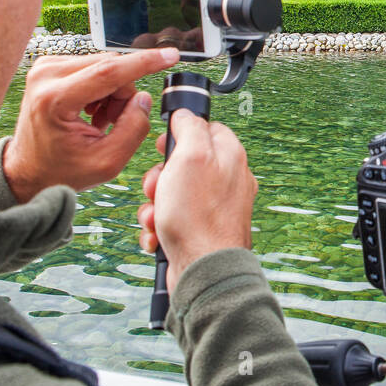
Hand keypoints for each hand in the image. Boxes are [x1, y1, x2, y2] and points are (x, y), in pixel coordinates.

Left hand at [3, 48, 179, 201]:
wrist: (28, 170)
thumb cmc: (61, 170)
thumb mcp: (107, 162)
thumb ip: (134, 128)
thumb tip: (143, 98)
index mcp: (55, 100)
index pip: (109, 70)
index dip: (145, 62)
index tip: (170, 55)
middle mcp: (46, 76)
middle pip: (111, 67)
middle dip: (124, 93)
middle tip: (113, 123)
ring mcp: (45, 67)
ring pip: (105, 64)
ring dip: (112, 92)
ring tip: (98, 120)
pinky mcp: (49, 66)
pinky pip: (93, 65)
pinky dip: (101, 87)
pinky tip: (90, 110)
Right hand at [137, 110, 257, 291]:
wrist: (204, 270)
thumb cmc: (199, 217)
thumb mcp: (190, 156)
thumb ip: (189, 128)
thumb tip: (185, 115)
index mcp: (230, 156)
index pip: (205, 129)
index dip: (179, 135)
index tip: (162, 146)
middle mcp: (228, 180)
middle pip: (183, 164)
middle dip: (160, 178)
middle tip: (157, 188)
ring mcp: (216, 208)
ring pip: (173, 194)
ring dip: (155, 206)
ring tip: (158, 218)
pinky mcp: (202, 232)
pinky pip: (173, 220)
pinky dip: (160, 228)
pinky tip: (159, 236)